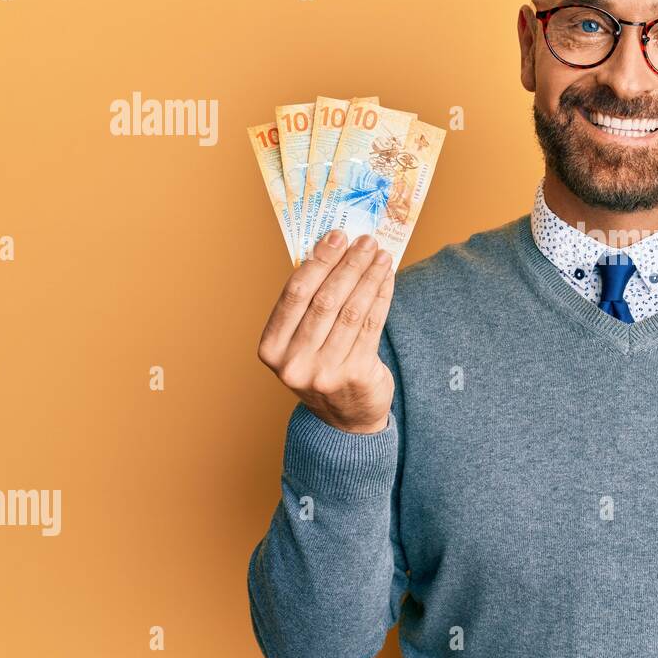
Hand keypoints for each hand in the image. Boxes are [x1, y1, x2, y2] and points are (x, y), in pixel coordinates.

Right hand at [257, 230, 395, 433]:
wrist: (345, 420)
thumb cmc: (321, 366)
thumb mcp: (301, 342)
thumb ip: (308, 305)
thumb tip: (331, 250)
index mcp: (271, 349)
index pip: (295, 294)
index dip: (318, 262)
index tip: (336, 236)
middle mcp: (294, 363)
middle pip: (325, 301)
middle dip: (348, 265)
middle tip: (365, 241)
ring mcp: (325, 372)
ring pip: (351, 311)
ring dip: (368, 277)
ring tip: (380, 255)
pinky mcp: (356, 375)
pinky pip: (372, 326)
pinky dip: (381, 297)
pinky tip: (387, 278)